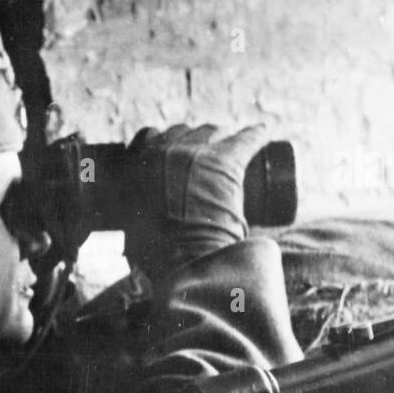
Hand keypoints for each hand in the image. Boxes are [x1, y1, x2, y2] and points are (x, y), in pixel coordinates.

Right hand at [124, 123, 268, 272]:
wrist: (186, 261)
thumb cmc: (159, 257)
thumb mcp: (132, 234)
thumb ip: (130, 231)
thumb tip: (133, 247)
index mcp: (137, 167)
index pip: (148, 137)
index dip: (161, 142)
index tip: (171, 153)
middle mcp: (163, 152)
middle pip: (180, 130)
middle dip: (191, 138)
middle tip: (203, 154)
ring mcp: (194, 153)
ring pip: (210, 130)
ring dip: (218, 136)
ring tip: (229, 144)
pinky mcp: (225, 160)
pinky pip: (247, 138)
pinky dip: (256, 134)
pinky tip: (263, 133)